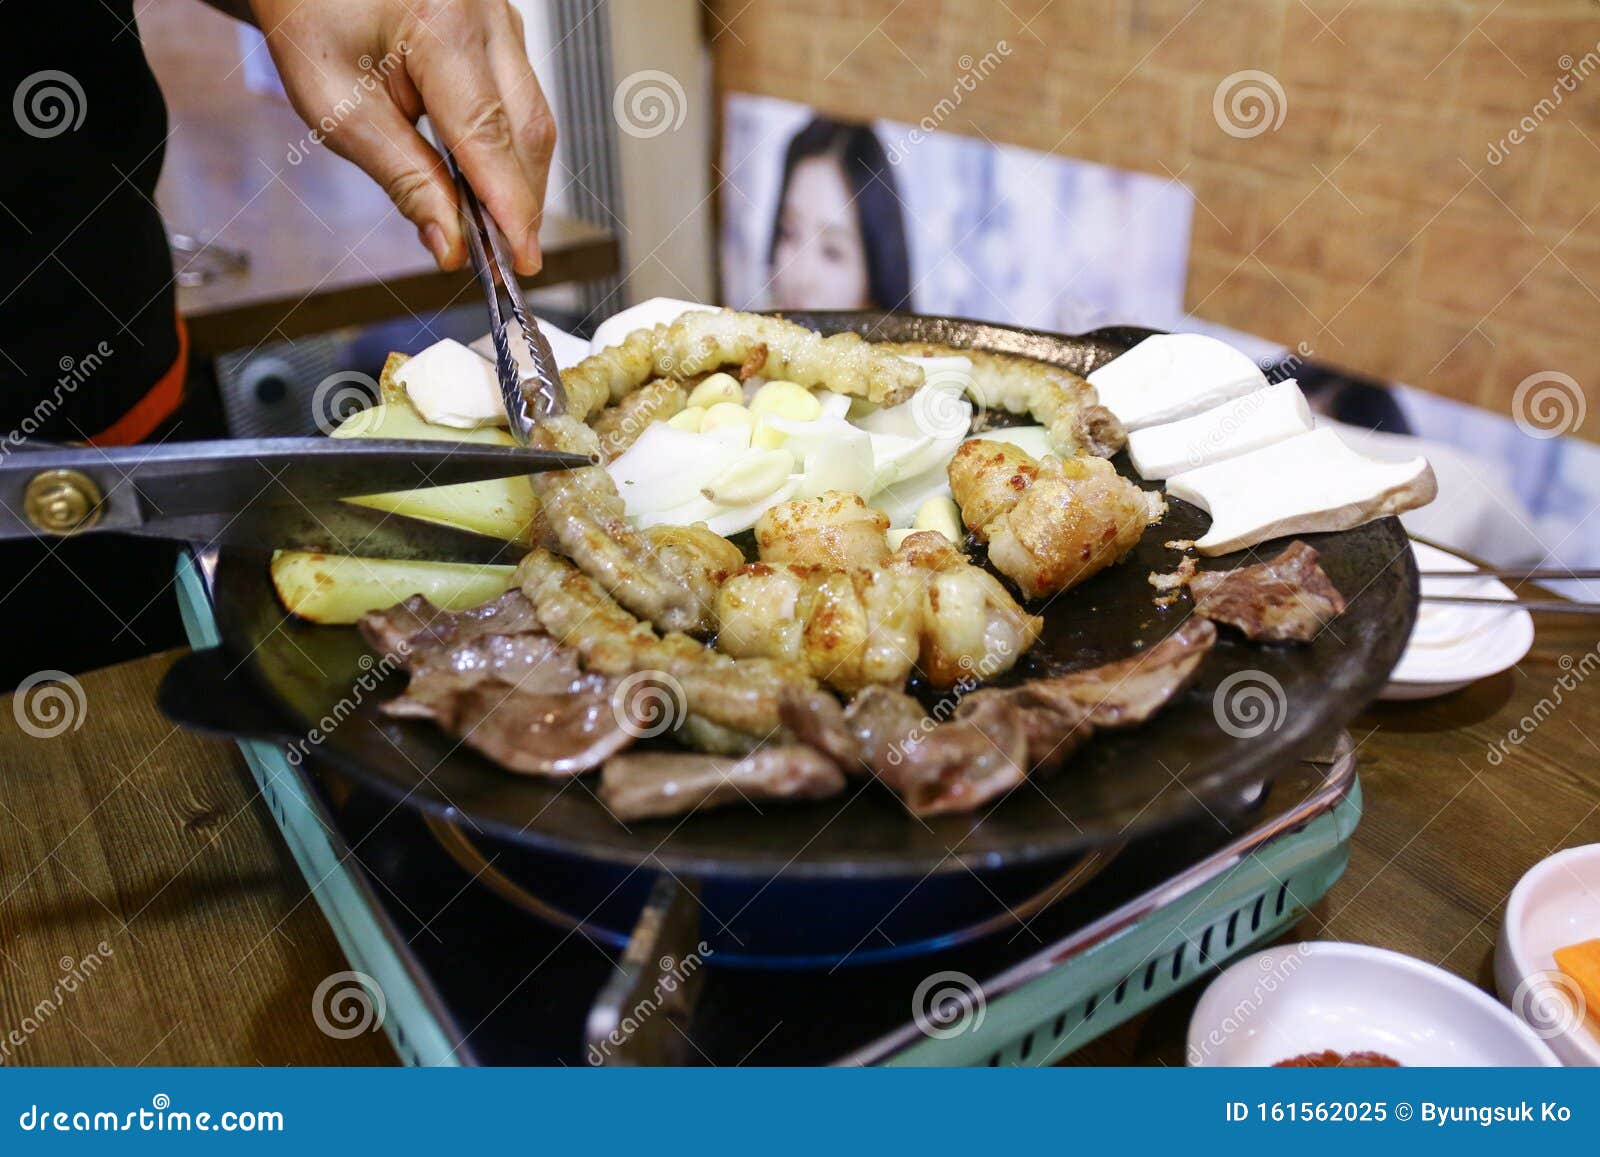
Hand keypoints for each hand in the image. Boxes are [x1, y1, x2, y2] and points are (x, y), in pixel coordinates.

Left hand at [252, 0, 555, 273]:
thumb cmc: (312, 19)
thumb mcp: (341, 109)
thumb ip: (403, 177)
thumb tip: (450, 241)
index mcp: (439, 24)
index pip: (489, 136)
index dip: (509, 206)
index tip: (521, 260)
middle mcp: (485, 14)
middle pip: (529, 130)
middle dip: (520, 201)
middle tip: (505, 256)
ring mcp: (502, 17)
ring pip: (533, 118)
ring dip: (516, 178)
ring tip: (489, 223)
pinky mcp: (503, 28)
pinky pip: (522, 100)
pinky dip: (507, 147)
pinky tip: (484, 178)